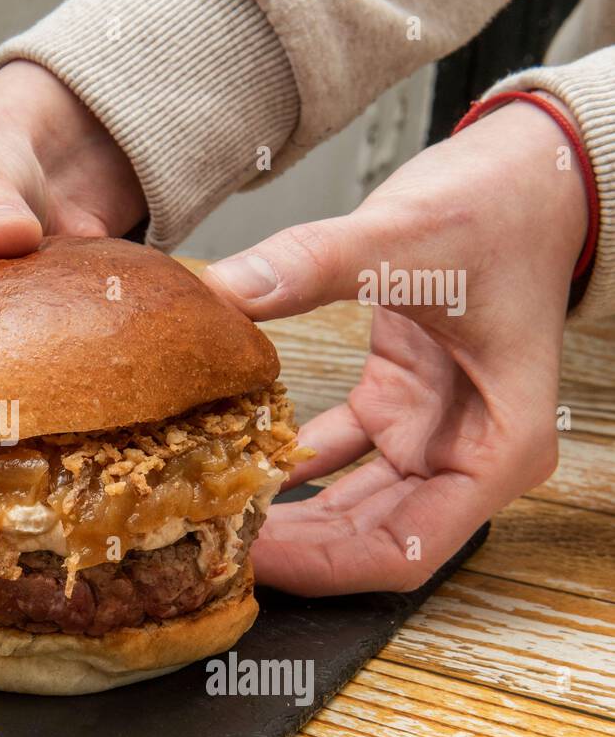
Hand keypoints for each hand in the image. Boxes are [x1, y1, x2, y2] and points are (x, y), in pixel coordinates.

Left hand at [203, 98, 587, 594]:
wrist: (524, 169)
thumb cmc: (501, 208)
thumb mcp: (406, 237)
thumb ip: (313, 263)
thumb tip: (226, 290)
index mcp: (498, 446)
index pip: (407, 549)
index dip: (327, 567)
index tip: (257, 562)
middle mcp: (468, 452)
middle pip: (371, 539)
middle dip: (296, 552)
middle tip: (213, 546)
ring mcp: (431, 432)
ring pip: (350, 506)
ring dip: (289, 516)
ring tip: (216, 517)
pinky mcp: (397, 403)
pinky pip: (336, 456)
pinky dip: (291, 465)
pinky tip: (237, 465)